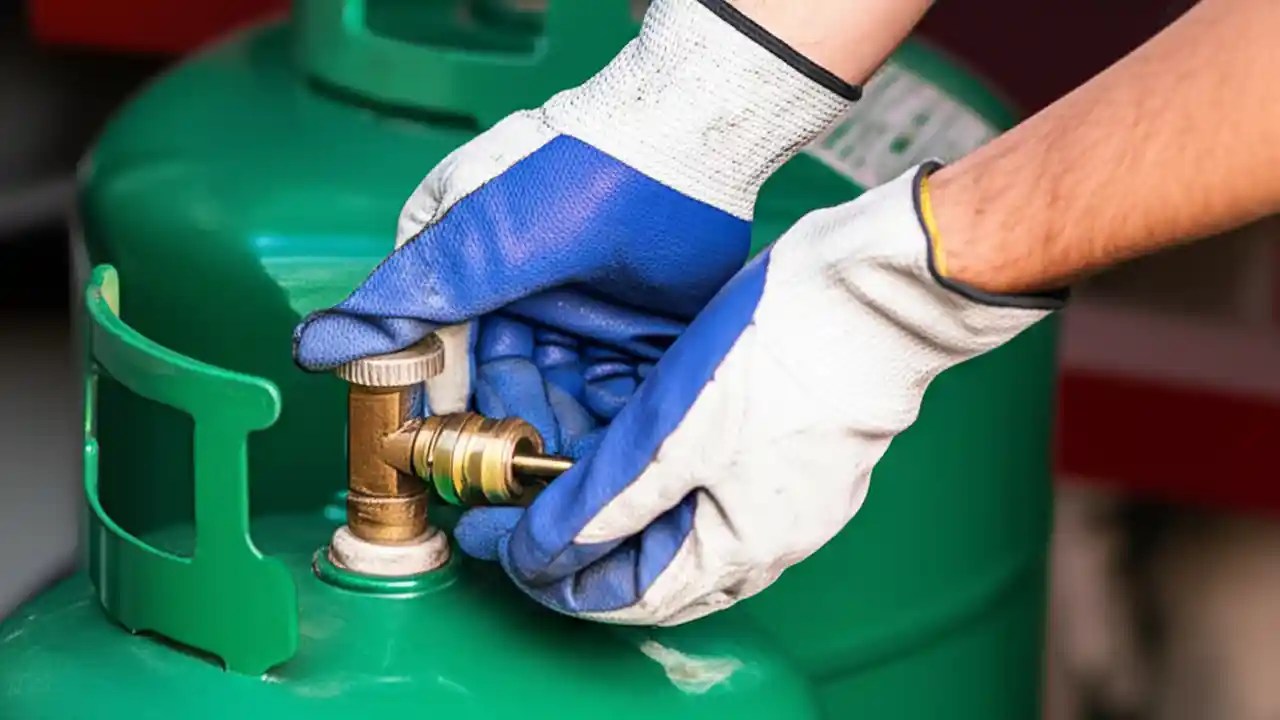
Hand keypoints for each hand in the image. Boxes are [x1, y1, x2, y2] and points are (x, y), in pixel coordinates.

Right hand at [292, 0, 855, 447]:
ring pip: (562, 395)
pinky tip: (616, 429)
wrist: (687, 138)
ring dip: (565, 428)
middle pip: (508, 384)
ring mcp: (582, 313)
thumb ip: (407, 303)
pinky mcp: (637, 328)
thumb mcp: (477, 242)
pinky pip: (617, 390)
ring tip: (572, 455)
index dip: (445, 408)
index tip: (449, 457)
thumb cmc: (577, 172)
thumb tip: (315, 348)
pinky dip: (613, 414)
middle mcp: (520, 296)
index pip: (442, 357)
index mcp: (467, 271)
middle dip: (513, 424)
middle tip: (524, 464)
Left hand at [454, 164, 1065, 624]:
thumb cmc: (783, 354)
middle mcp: (770, 533)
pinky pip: (708, 475)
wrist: (872, 287)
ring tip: (566, 466)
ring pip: (680, 517)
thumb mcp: (672, 436)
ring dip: (619, 500)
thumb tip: (546, 554)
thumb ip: (605, 503)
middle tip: (523, 511)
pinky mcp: (790, 440)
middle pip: (655, 565)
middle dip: (584, 543)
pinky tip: (631, 433)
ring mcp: (787, 488)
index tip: (503, 546)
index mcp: (742, 548)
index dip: (556, 579)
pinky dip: (659, 466)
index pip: (627, 596)